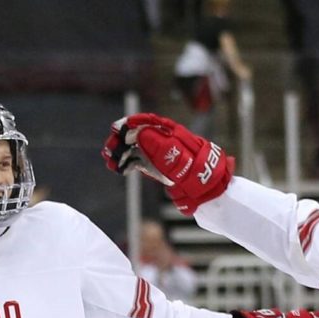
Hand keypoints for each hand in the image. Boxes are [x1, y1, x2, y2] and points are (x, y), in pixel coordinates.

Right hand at [102, 113, 231, 214]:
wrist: (210, 193)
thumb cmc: (202, 176)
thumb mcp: (184, 163)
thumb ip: (163, 149)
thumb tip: (141, 133)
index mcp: (173, 136)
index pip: (151, 122)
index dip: (134, 122)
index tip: (119, 127)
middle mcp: (164, 142)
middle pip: (139, 135)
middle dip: (122, 140)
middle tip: (109, 148)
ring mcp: (159, 155)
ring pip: (136, 149)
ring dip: (121, 153)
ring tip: (109, 160)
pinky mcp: (156, 167)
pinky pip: (138, 162)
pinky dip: (127, 164)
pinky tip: (118, 168)